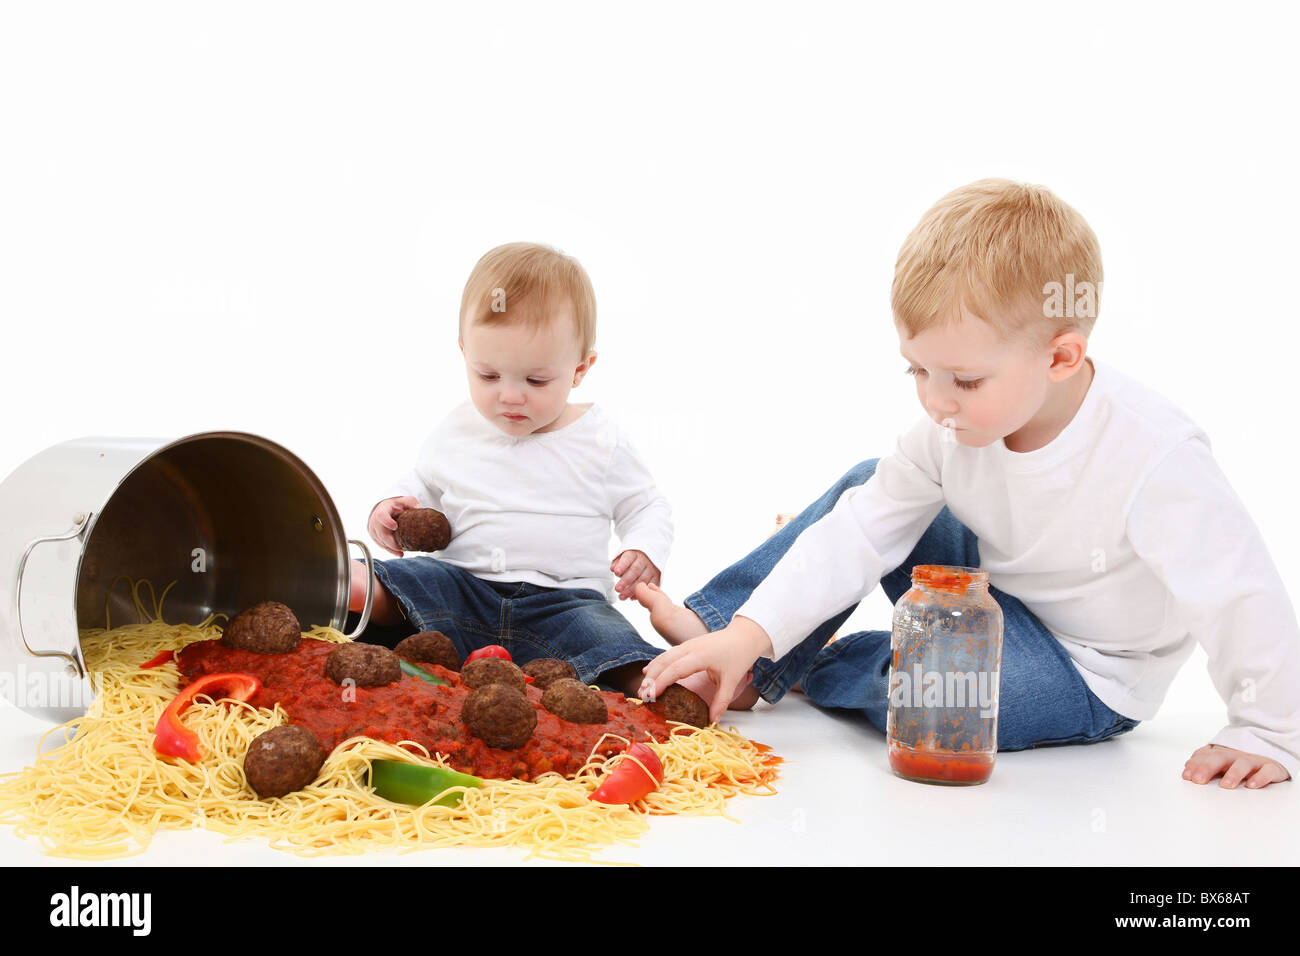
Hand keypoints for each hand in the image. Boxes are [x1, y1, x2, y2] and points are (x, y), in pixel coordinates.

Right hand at [368, 496, 419, 556]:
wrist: (384, 510)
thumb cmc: (395, 506)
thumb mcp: (403, 501)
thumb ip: (410, 502)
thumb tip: (417, 507)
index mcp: (382, 510)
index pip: (381, 516)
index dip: (387, 522)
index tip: (395, 526)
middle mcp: (376, 521)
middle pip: (381, 533)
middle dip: (391, 542)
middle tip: (401, 547)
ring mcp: (374, 530)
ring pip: (381, 542)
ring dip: (392, 548)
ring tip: (402, 552)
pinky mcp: (376, 538)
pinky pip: (382, 546)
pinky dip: (391, 551)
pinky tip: (399, 554)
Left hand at [610, 550, 658, 600]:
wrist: (648, 556)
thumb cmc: (632, 559)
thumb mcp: (623, 556)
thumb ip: (617, 562)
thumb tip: (613, 568)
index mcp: (634, 553)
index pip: (628, 558)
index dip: (622, 565)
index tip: (616, 572)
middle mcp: (644, 560)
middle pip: (635, 570)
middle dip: (625, 581)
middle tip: (617, 589)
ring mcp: (652, 568)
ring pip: (643, 579)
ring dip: (631, 590)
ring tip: (622, 596)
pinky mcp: (657, 576)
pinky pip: (650, 585)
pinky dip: (641, 593)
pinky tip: (632, 597)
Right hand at [639, 616, 773, 723]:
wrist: (744, 636)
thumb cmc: (739, 656)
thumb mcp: (731, 681)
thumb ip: (721, 701)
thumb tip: (713, 721)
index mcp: (700, 656)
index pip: (675, 669)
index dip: (661, 682)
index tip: (652, 695)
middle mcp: (690, 648)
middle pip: (664, 662)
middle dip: (651, 678)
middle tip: (642, 695)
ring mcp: (688, 645)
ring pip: (664, 656)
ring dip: (652, 671)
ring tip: (643, 687)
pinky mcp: (687, 645)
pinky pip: (668, 654)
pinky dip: (657, 663)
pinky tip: (648, 671)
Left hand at [1182, 743, 1290, 788]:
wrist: (1270, 750)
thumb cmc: (1239, 760)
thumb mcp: (1221, 760)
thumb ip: (1203, 762)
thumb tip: (1186, 770)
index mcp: (1221, 753)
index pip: (1206, 756)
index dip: (1195, 765)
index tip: (1187, 777)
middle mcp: (1236, 755)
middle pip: (1220, 757)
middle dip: (1208, 767)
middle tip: (1198, 780)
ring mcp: (1253, 760)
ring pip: (1243, 764)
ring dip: (1234, 773)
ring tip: (1226, 785)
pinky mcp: (1271, 767)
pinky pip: (1267, 771)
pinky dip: (1260, 777)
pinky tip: (1252, 785)